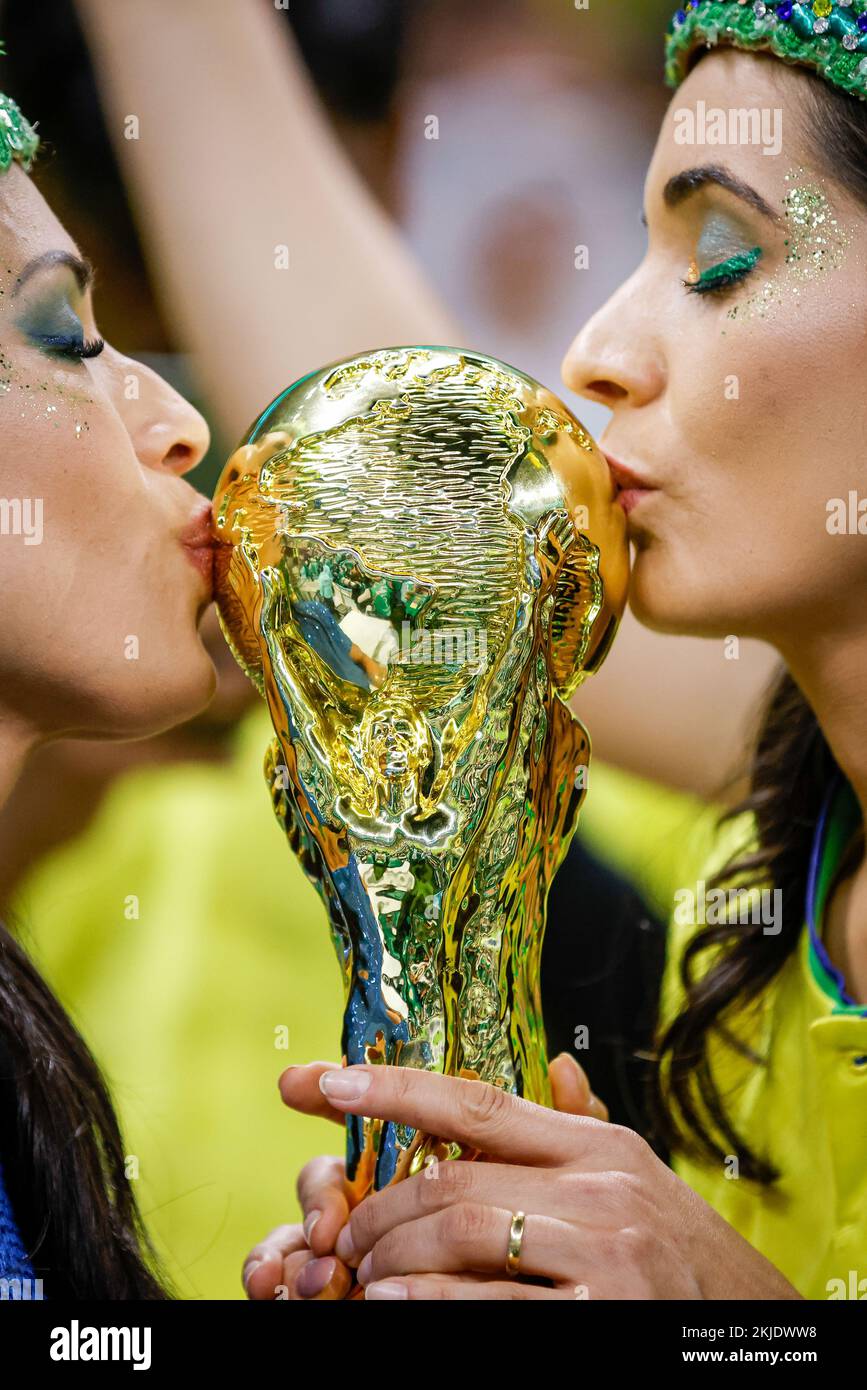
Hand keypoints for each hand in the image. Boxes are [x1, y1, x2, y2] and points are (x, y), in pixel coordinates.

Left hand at [298, 1064, 802, 1300]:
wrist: (750, 1321)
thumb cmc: (677, 1248)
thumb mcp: (636, 1175)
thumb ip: (583, 1127)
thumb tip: (558, 1065)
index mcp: (595, 1145)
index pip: (478, 1104)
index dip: (395, 1089)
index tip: (325, 1080)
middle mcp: (601, 1187)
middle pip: (456, 1178)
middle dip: (380, 1207)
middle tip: (342, 1234)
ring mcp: (605, 1253)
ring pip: (463, 1232)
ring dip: (394, 1255)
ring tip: (364, 1274)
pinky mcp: (603, 1316)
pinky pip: (492, 1304)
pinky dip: (432, 1303)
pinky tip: (396, 1305)